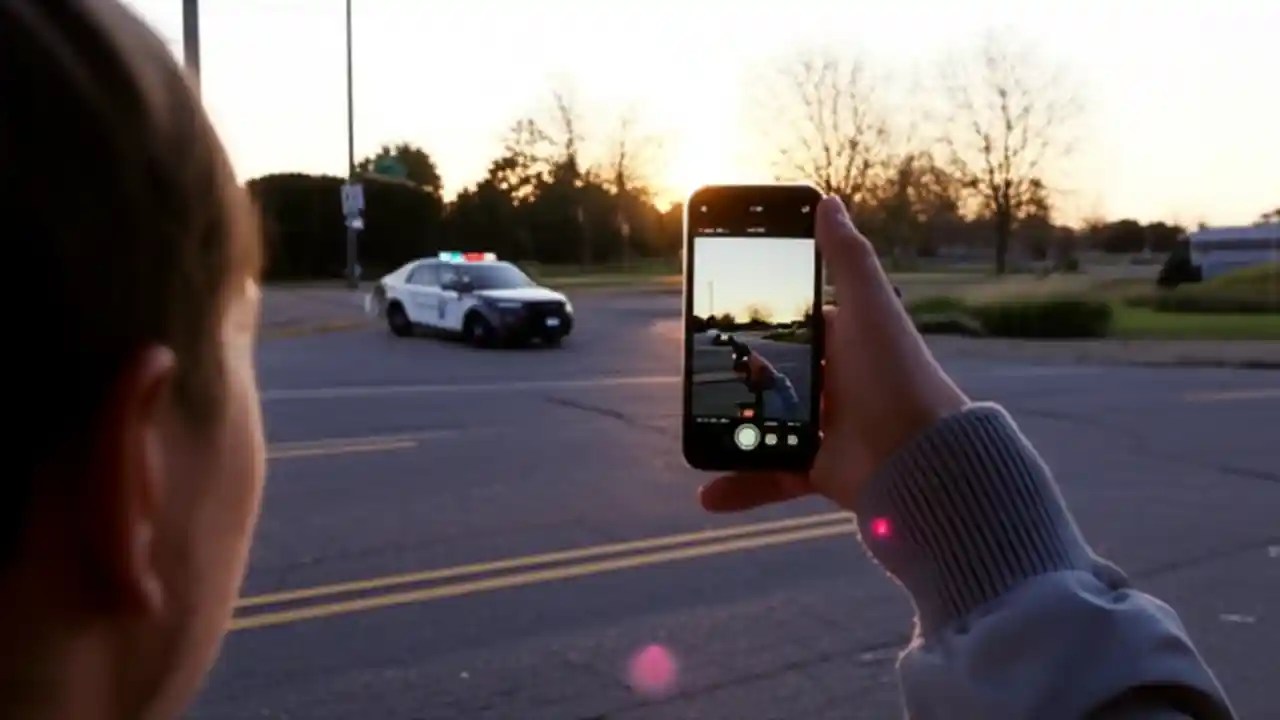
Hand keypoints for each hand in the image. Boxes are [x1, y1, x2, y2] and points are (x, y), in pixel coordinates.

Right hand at [699, 196, 968, 512]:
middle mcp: (836, 384)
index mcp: (847, 343)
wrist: (922, 459)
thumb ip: (847, 256)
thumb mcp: (871, 308)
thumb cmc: (899, 376)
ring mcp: (824, 428)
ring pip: (765, 425)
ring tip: (695, 425)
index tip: (721, 309)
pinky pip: (770, 475)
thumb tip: (827, 201)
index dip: (764, 315)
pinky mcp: (818, 469)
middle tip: (698, 368)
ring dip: (732, 429)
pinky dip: (740, 484)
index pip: (799, 322)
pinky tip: (708, 491)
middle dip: (739, 374)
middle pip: (776, 374)